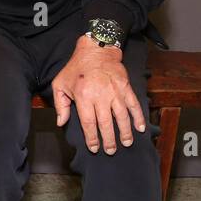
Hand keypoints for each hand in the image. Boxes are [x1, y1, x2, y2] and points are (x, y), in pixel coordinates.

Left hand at [50, 35, 145, 154]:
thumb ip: (60, 105)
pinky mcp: (126, 87)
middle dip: (109, 140)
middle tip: (111, 151)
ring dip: (125, 132)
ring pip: (122, 117)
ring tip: (126, 143)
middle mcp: (101, 95)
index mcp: (83, 96)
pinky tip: (140, 128)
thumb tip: (61, 123)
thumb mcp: (60, 84)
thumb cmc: (76, 68)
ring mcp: (115, 91)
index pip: (89, 123)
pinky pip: (134, 105)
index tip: (94, 148)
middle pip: (106, 123)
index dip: (92, 138)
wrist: (96, 49)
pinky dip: (138, 117)